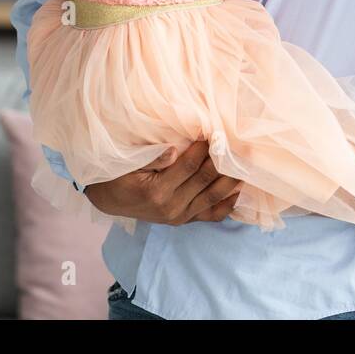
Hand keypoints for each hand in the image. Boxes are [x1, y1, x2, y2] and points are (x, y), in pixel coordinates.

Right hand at [84, 139, 243, 224]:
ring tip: (245, 164)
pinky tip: (239, 191)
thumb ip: (153, 157)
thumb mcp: (129, 163)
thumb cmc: (119, 175)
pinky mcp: (183, 221)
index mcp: (156, 191)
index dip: (204, 149)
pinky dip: (227, 204)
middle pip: (205, 181)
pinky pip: (210, 215)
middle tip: (239, 145)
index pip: (189, 166)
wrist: (109, 199)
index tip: (216, 132)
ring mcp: (179, 217)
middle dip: (223, 161)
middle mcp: (171, 207)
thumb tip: (176, 150)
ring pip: (213, 197)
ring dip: (231, 180)